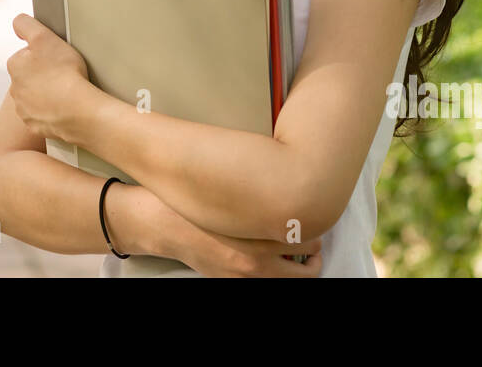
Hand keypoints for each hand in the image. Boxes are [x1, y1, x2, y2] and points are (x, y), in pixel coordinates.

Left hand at [7, 13, 92, 143]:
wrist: (78, 110)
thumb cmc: (64, 72)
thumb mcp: (44, 37)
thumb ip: (26, 25)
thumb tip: (17, 23)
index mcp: (15, 65)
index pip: (28, 54)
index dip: (44, 53)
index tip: (57, 57)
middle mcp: (14, 89)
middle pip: (31, 76)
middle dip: (44, 74)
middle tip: (64, 73)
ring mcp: (24, 109)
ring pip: (36, 96)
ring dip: (48, 93)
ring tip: (67, 91)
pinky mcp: (35, 125)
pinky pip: (43, 115)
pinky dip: (52, 111)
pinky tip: (65, 107)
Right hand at [163, 204, 323, 276]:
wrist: (165, 224)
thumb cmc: (199, 203)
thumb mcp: (236, 199)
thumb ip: (263, 206)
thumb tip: (291, 203)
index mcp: (258, 237)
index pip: (306, 241)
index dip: (316, 232)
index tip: (315, 223)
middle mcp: (254, 262)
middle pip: (306, 270)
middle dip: (314, 257)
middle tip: (313, 244)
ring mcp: (243, 277)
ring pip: (289, 281)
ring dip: (298, 269)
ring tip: (297, 257)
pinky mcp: (231, 283)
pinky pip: (265, 283)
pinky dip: (275, 274)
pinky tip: (271, 260)